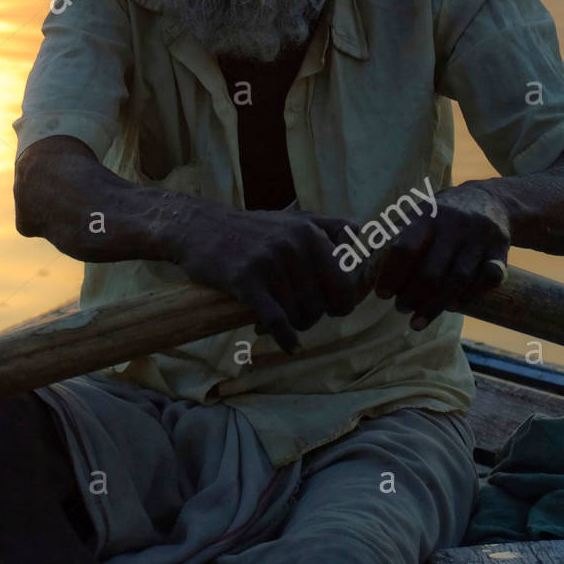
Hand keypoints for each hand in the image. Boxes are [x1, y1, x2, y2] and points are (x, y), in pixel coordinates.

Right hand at [168, 204, 370, 352]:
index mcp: (310, 232)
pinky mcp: (246, 281)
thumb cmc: (252, 228)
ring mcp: (270, 263)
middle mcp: (294, 245)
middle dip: (319, 315)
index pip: (345, 281)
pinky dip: (285, 338)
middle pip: (326, 303)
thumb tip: (363, 237)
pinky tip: (288, 345)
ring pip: (301, 314)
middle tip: (304, 315)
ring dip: (295, 325)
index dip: (342, 300)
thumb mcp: (294, 218)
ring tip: (282, 318)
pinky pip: (277, 320)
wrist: (200, 227)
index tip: (331, 306)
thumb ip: (330, 226)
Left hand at [371, 183, 510, 330]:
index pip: (405, 248)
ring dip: (436, 306)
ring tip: (417, 320)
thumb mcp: (420, 214)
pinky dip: (470, 296)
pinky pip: (486, 280)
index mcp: (428, 215)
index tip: (382, 295)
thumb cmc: (443, 215)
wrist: (491, 199)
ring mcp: (479, 237)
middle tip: (400, 309)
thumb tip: (361, 260)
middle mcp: (454, 224)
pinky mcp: (501, 249)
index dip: (392, 275)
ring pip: (458, 281)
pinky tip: (454, 307)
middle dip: (413, 296)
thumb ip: (396, 234)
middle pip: (431, 271)